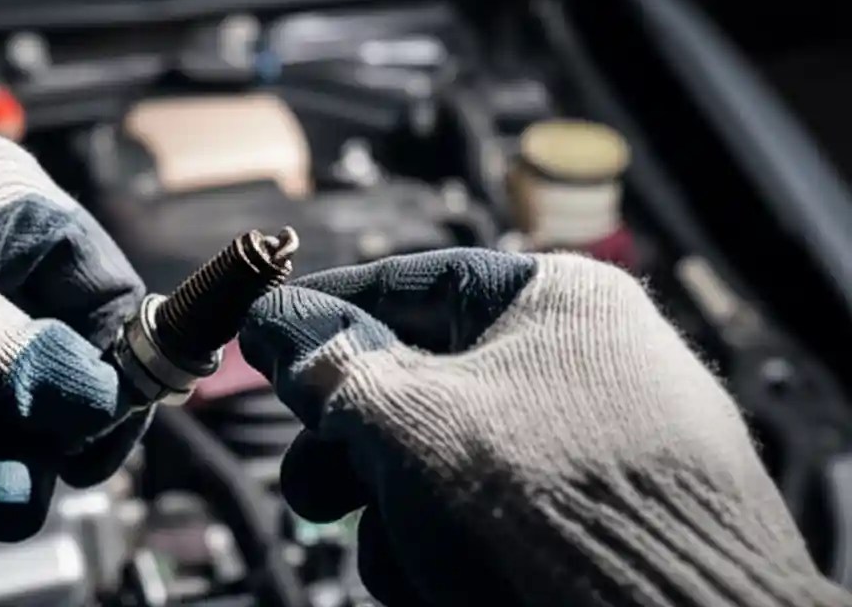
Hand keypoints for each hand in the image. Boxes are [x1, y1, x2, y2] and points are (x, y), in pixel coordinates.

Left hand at [0, 94, 147, 540]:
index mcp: (13, 209)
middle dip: (50, 431)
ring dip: (0, 459)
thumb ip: (25, 358)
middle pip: (60, 357)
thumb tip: (100, 395)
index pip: (104, 292)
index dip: (118, 367)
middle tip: (41, 488)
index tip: (112, 433)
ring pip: (5, 400)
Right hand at [240, 249, 846, 605]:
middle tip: (311, 488)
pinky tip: (439, 583)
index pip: (416, 282)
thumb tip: (272, 322)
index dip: (330, 312)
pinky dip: (445, 546)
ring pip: (442, 462)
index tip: (267, 341)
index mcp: (557, 304)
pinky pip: (486, 515)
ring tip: (401, 556)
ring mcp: (592, 450)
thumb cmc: (549, 508)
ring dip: (395, 513)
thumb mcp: (410, 423)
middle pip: (421, 384)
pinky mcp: (591, 525)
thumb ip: (329, 366)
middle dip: (354, 447)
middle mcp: (581, 366)